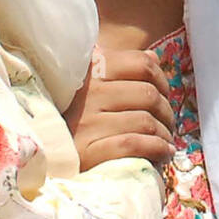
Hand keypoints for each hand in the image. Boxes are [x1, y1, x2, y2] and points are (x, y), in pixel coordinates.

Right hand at [64, 47, 175, 170]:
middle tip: (167, 125)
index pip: (140, 64)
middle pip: (148, 93)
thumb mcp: (95, 90)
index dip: (161, 80)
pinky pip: (133, 144)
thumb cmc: (79, 123)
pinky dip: (156, 149)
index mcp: (90, 70)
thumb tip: (152, 57)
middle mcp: (86, 93)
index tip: (163, 95)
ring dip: (164, 134)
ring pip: (145, 121)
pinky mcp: (86, 152)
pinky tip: (162, 154)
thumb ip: (122, 71)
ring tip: (165, 142)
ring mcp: (84, 123)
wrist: (51, 162)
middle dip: (166, 112)